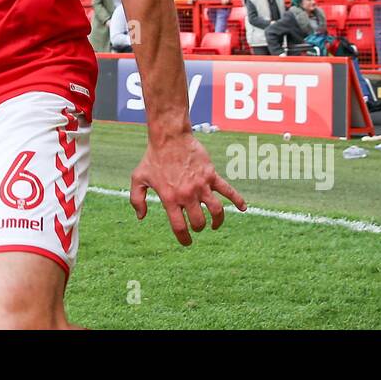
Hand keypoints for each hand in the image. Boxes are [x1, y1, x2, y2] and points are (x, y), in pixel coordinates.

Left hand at [130, 132, 245, 244]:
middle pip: (199, 222)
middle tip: (197, 226)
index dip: (184, 239)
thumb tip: (141, 217)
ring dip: (217, 221)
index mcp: (170, 199)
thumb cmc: (152, 158)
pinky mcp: (211, 175)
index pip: (180, 227)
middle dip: (199, 227)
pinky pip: (228, 190)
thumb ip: (137, 199)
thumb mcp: (138, 178)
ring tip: (214, 224)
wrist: (169, 137)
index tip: (187, 242)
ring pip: (215, 210)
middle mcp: (187, 195)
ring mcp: (201, 185)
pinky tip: (243, 208)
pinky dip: (237, 199)